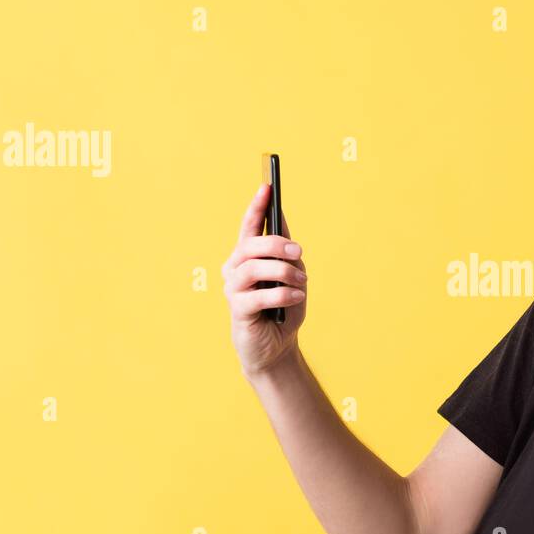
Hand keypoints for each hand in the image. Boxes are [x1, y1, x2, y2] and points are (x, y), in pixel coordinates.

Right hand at [222, 183, 308, 375]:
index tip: (267, 185)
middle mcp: (235, 269)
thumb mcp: (291, 278)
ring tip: (300, 282)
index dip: (257, 206)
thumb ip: (287, 258)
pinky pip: (259, 296)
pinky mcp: (238, 310)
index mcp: (247, 257)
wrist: (276, 347)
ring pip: (254, 268)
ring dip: (282, 272)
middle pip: (251, 245)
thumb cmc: (282, 310)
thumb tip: (289, 239)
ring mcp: (233, 289)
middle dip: (277, 244)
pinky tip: (296, 297)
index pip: (249, 226)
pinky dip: (282, 295)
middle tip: (299, 252)